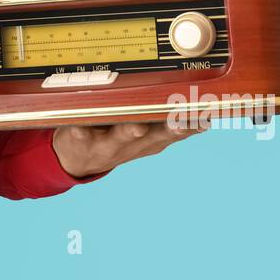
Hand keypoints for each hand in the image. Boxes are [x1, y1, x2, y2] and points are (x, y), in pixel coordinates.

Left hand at [52, 119, 209, 177]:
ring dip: (128, 133)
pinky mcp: (80, 141)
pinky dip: (79, 132)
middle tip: (179, 122)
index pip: (173, 133)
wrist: (75, 161)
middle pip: (151, 137)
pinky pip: (80, 136)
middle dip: (166, 130)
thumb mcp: (145, 140)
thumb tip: (203, 120)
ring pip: (119, 138)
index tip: (204, 117)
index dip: (188, 127)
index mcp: (148, 141)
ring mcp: (106, 144)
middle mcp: (131, 144)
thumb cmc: (115, 140)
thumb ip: (169, 128)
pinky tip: (78, 127)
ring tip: (137, 126)